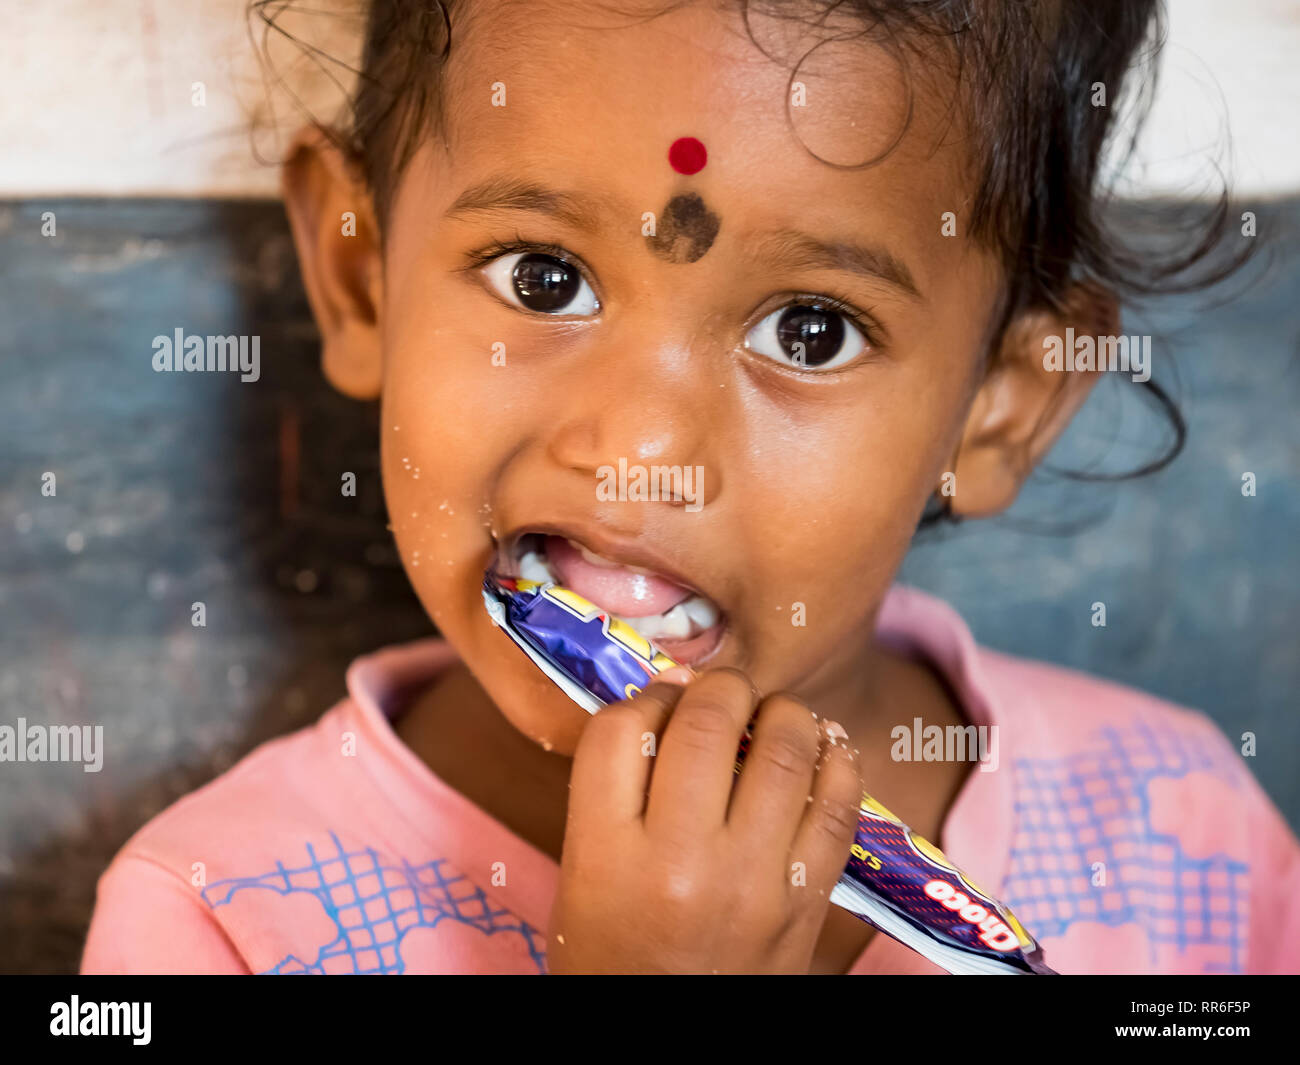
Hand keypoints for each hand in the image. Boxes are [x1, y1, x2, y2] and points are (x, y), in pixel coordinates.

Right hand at [547, 668, 862, 973]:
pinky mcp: (806, 902)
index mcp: (605, 854)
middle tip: (724, 693)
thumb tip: (673, 695)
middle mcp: (679, 862)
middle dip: (719, 687)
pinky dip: (836, 761)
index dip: (647, 696)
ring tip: (773, 715)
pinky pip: (838, 805)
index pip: (619, 729)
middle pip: (707, 723)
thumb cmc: (615, 954)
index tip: (663, 700)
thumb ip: (614, 789)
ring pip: (784, 749)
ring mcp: (752, 881)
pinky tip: (820, 751)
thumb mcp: (583, 873)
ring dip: (782, 712)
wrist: (668, 1046)